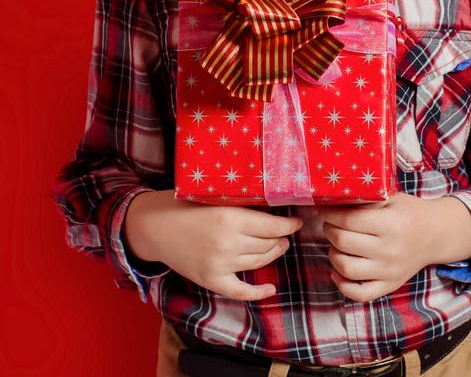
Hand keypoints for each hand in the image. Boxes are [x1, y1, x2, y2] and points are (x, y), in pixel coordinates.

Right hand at [124, 189, 302, 300]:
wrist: (153, 227)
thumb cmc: (182, 205)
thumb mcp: (213, 197)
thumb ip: (239, 205)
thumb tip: (271, 207)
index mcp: (230, 218)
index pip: (272, 225)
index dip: (288, 224)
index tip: (297, 221)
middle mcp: (228, 243)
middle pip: (268, 244)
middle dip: (281, 238)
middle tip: (286, 232)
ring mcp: (220, 265)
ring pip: (259, 262)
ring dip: (273, 254)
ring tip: (278, 245)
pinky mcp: (211, 280)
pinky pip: (241, 291)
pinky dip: (259, 292)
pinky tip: (272, 288)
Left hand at [320, 193, 470, 301]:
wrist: (436, 234)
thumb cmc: (409, 212)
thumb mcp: (391, 197)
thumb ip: (366, 199)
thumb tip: (332, 198)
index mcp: (390, 223)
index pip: (349, 220)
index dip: (330, 214)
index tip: (322, 209)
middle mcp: (389, 250)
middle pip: (344, 243)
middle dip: (329, 230)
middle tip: (329, 224)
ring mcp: (389, 271)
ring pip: (347, 269)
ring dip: (333, 254)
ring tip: (336, 244)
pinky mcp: (390, 285)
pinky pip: (360, 293)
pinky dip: (343, 285)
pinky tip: (337, 271)